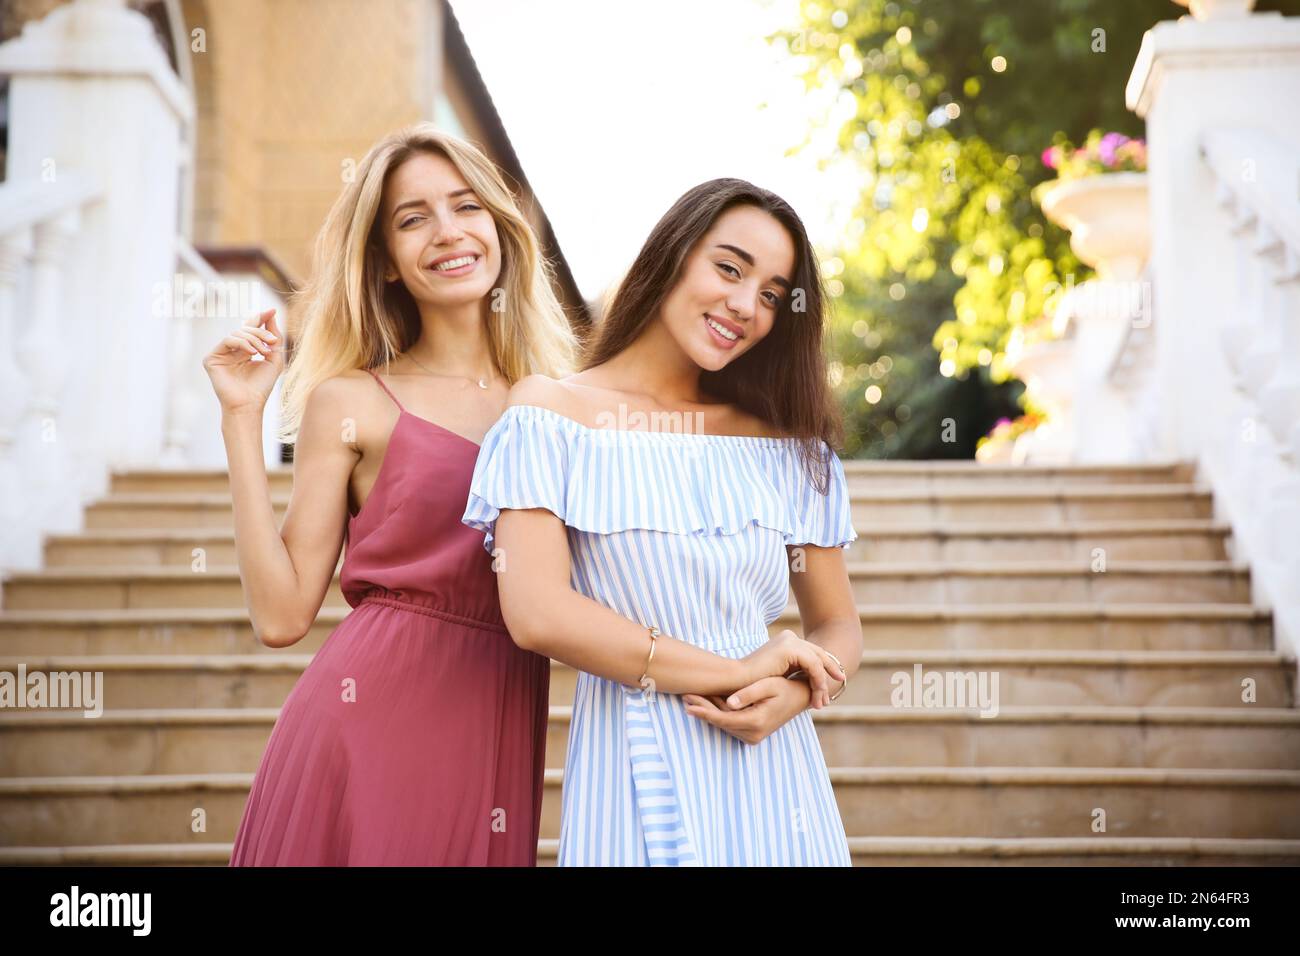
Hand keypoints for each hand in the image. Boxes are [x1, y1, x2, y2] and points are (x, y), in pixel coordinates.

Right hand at [202, 308, 285, 415]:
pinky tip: (251, 352)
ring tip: (264, 350)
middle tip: (273, 340)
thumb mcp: (274, 357)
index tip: (273, 310)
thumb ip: (273, 336)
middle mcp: (231, 351)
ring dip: (253, 338)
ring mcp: (220, 354)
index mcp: (245, 351)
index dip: (261, 318)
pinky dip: (241, 343)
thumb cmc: (262, 385)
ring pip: (237, 334)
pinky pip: (227, 340)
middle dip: (261, 332)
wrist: (250, 403)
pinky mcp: (211, 358)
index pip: (251, 329)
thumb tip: (271, 313)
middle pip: (245, 329)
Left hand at [682, 676, 811, 745]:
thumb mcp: (768, 685)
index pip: (724, 719)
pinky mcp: (752, 735)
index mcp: (757, 721)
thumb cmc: (785, 687)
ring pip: (724, 725)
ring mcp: (753, 736)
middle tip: (684, 697)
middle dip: (702, 710)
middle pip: (720, 723)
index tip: (688, 705)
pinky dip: (718, 714)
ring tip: (691, 698)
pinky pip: (730, 724)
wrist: (800, 699)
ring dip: (708, 712)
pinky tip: (706, 702)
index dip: (704, 712)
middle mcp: (754, 734)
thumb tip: (729, 704)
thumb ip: (748, 693)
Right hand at [738, 629, 844, 708]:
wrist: (736, 679)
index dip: (824, 671)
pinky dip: (817, 681)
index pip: (812, 654)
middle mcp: (789, 636)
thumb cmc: (753, 681)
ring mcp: (790, 640)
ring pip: (818, 661)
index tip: (826, 690)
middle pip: (819, 655)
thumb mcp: (779, 674)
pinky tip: (817, 695)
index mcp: (786, 640)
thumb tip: (810, 681)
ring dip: (822, 684)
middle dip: (829, 676)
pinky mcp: (790, 648)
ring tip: (822, 702)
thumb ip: (793, 672)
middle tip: (831, 697)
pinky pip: (813, 665)